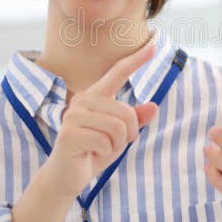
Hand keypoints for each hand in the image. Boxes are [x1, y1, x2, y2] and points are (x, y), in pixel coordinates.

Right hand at [41, 41, 158, 199]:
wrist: (66, 176)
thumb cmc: (93, 151)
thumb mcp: (120, 136)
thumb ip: (135, 120)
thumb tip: (154, 106)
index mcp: (95, 96)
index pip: (117, 73)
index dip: (136, 60)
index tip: (153, 45)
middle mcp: (83, 100)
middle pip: (126, 112)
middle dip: (128, 134)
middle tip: (114, 144)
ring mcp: (74, 115)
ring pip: (118, 127)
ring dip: (116, 145)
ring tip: (101, 148)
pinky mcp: (69, 133)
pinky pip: (105, 142)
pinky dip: (105, 153)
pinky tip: (91, 154)